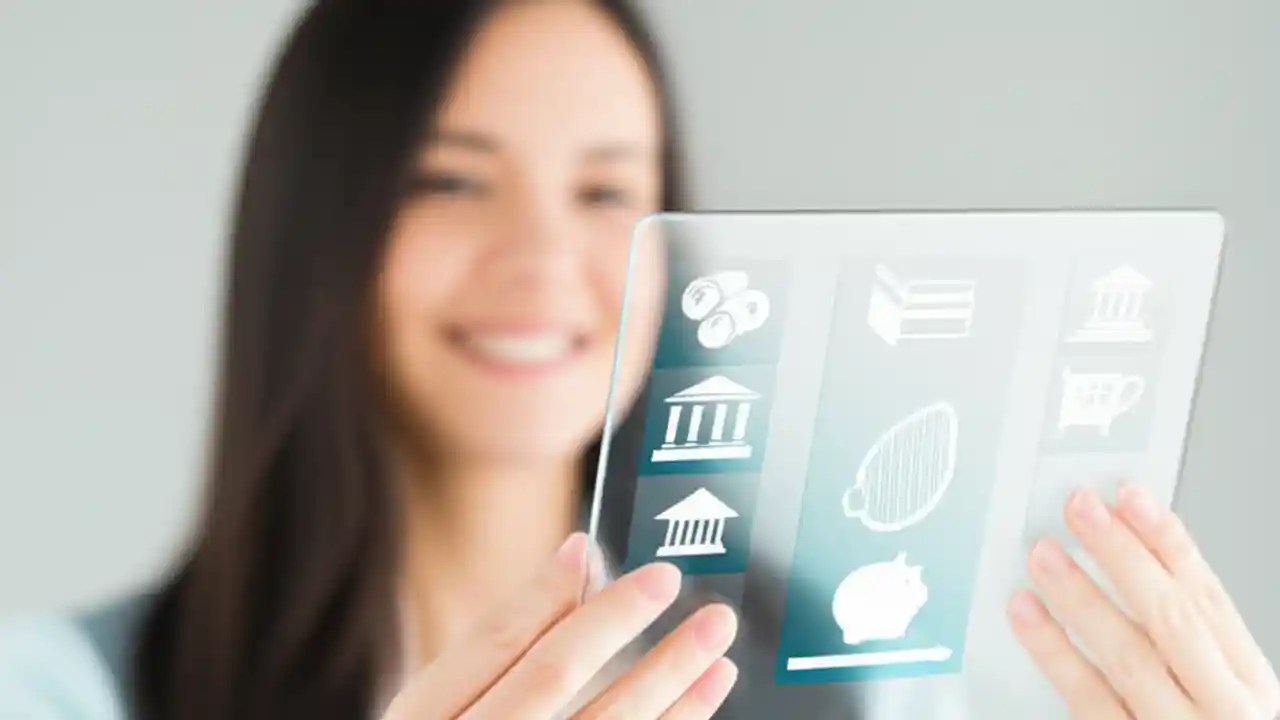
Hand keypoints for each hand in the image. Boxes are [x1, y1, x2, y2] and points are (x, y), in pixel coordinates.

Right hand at [383, 533, 738, 719]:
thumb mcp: (438, 713)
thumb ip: (497, 653)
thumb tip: (577, 564)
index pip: (494, 643)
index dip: (545, 591)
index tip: (591, 547)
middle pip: (552, 674)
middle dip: (615, 619)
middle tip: (668, 576)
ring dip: (669, 674)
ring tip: (715, 636)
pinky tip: (703, 695)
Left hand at [1008, 485, 1279, 719]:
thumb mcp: (1228, 701)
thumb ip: (1192, 649)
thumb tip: (1134, 564)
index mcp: (1252, 690)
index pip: (1212, 601)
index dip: (1169, 544)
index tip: (1133, 498)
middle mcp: (1223, 714)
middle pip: (1173, 620)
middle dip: (1124, 557)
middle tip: (1080, 509)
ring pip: (1130, 659)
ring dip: (1082, 599)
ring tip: (1044, 554)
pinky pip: (1091, 704)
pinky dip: (1056, 656)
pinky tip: (1028, 618)